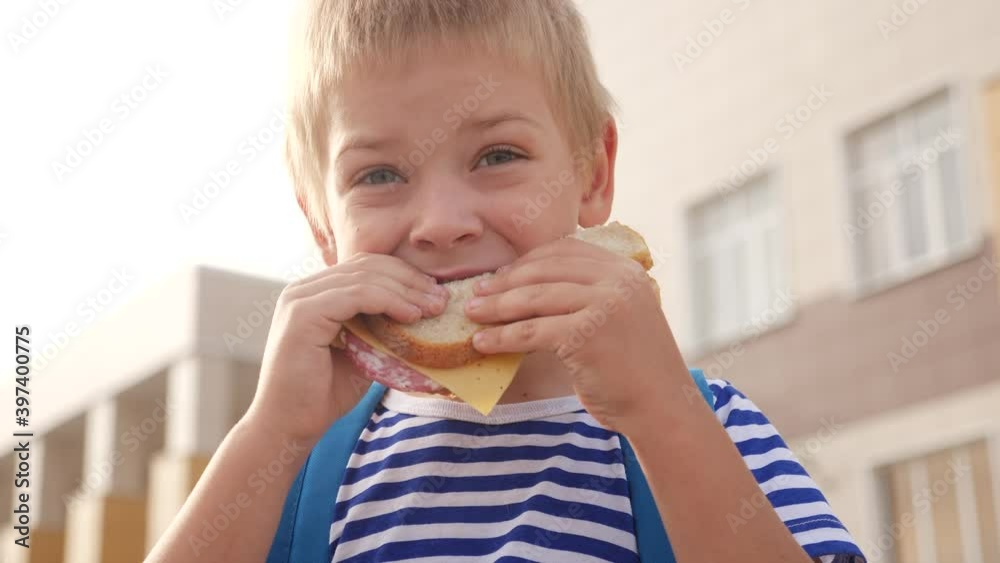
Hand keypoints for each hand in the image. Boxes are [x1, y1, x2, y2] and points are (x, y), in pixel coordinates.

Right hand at [246, 253, 449, 442]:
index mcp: (314, 293)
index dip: (403, 274)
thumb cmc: (323, 395)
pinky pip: (355, 295)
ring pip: (365, 278)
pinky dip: (388, 301)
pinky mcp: (302, 314)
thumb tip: (423, 313)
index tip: (435, 292)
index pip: (365, 267)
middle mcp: (303, 289)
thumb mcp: (361, 352)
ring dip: (406, 291)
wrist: (288, 427)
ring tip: (434, 307)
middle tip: (442, 298)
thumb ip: (380, 328)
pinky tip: (410, 316)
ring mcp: (300, 299)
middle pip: (367, 266)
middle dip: (410, 280)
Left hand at [465, 238, 687, 434]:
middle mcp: (617, 279)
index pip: (565, 250)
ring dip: (496, 306)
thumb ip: (588, 297)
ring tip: (472, 314)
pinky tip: (483, 343)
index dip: (528, 261)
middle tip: (476, 293)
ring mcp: (604, 304)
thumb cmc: (635, 370)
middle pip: (545, 270)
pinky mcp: (587, 333)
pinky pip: (531, 331)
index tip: (502, 275)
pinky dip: (502, 337)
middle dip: (505, 281)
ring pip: (534, 298)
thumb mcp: (619, 318)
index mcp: (623, 270)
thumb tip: (528, 290)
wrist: (663, 408)